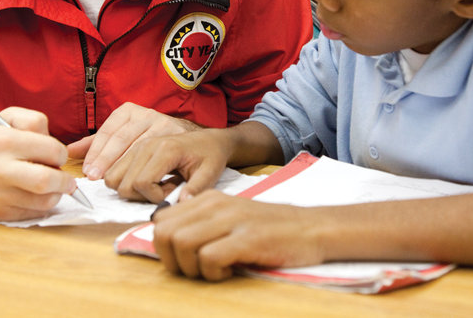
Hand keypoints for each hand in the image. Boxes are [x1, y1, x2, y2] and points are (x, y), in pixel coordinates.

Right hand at [0, 107, 75, 220]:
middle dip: (64, 181)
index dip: (61, 154)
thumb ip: (34, 122)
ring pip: (43, 201)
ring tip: (50, 187)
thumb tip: (55, 147)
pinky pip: (32, 213)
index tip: (58, 156)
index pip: (51, 149)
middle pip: (46, 180)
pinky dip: (39, 206)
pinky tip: (33, 196)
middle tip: (66, 181)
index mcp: (2, 140)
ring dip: (55, 195)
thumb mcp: (6, 119)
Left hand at [67, 102, 197, 179]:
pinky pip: (158, 155)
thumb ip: (99, 143)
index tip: (88, 171)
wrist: (199, 141)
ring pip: (139, 148)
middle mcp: (146, 115)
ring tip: (115, 184)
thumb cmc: (155, 140)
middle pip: (121, 139)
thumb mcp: (125, 137)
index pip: (108, 131)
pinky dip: (148, 171)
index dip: (97, 152)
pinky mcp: (177, 136)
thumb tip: (70, 151)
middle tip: (95, 178)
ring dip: (126, 168)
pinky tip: (140, 183)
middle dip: (106, 160)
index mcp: (130, 112)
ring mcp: (163, 123)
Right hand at [103, 129, 233, 202]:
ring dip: (133, 190)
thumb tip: (182, 203)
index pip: (142, 182)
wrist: (209, 140)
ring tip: (158, 184)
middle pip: (124, 184)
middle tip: (166, 189)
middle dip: (143, 196)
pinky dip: (128, 183)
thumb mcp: (210, 173)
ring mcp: (137, 147)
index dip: (156, 197)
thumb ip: (197, 189)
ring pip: (114, 179)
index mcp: (166, 149)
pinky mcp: (134, 150)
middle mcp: (146, 145)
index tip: (174, 192)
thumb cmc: (210, 157)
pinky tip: (150, 181)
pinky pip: (115, 173)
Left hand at [152, 191, 326, 280]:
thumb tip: (169, 242)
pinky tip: (230, 271)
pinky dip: (213, 272)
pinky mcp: (248, 238)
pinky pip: (209, 257)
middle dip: (172, 260)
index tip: (185, 259)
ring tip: (214, 270)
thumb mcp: (231, 217)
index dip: (165, 247)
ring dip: (192, 268)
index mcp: (208, 200)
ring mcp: (232, 220)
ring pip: (182, 244)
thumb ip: (202, 223)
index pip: (160, 221)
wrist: (312, 227)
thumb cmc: (270, 229)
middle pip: (164, 233)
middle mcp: (216, 205)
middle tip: (196, 269)